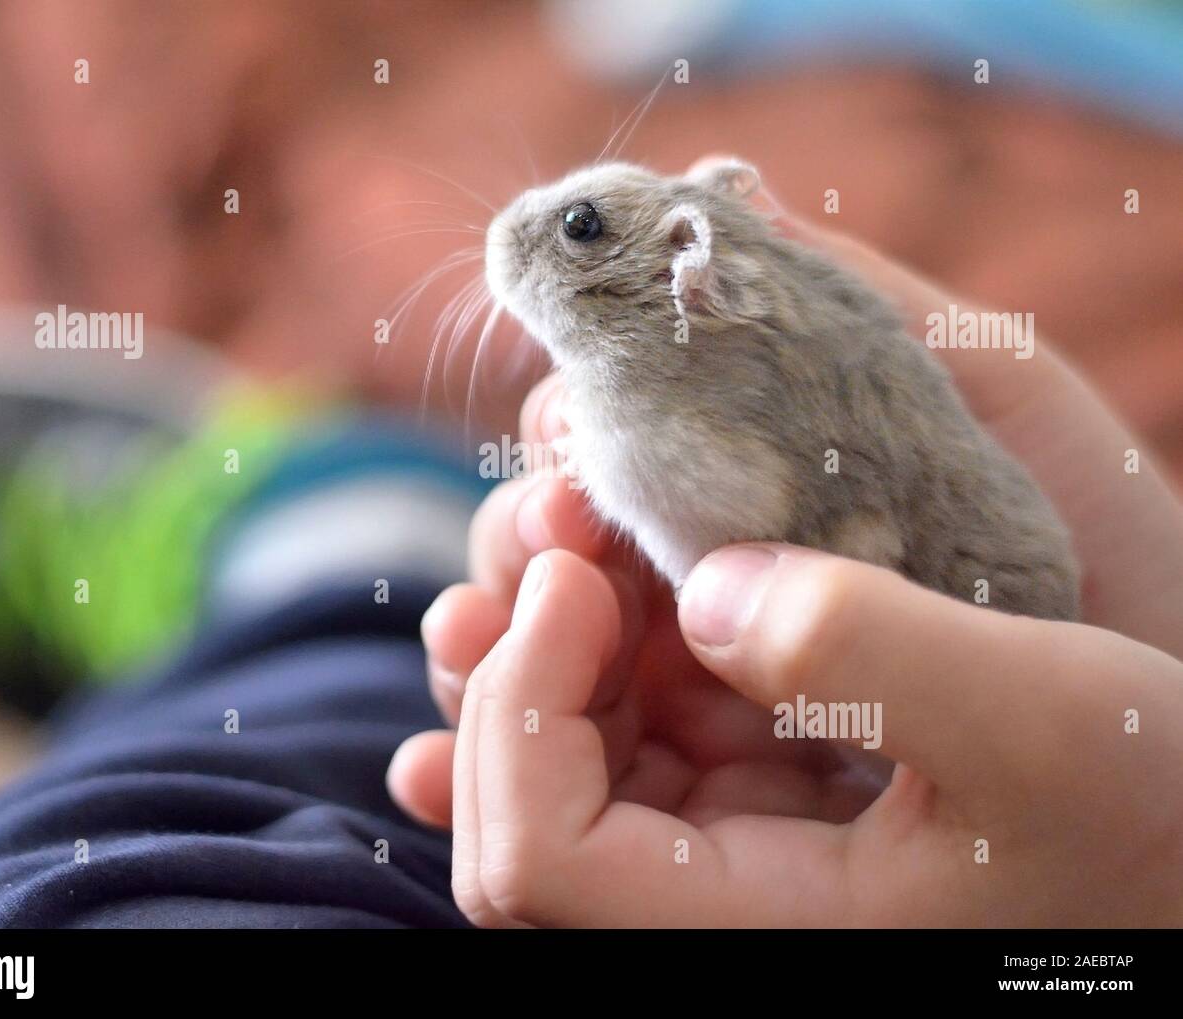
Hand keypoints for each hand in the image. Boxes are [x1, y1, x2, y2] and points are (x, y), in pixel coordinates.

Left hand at [387, 160, 1182, 925]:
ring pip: (554, 747)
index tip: (579, 573)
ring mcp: (716, 850)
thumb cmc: (1138, 816)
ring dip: (544, 623)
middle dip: (513, 643)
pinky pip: (621, 720)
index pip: (534, 861)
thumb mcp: (1041, 724)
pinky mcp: (742, 795)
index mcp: (760, 931)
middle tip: (563, 508)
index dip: (518, 704)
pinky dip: (601, 633)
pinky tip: (609, 567)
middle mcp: (708, 905)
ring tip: (578, 515)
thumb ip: (870, 656)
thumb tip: (703, 592)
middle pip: (512, 798)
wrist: (1170, 847)